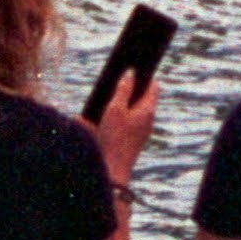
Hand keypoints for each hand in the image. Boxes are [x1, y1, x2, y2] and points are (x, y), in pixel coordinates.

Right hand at [89, 72, 157, 187]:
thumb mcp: (115, 110)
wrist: (112, 173)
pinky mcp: (128, 142)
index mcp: (147, 110)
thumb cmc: (115, 139)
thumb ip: (123, 90)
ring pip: (127, 113)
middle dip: (126, 91)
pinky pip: (119, 125)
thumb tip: (130, 73)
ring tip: (97, 102)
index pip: (153, 86)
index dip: (144, 75)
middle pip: (139, 99)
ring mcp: (138, 133)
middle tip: (112, 83)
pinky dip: (107, 120)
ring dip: (113, 107)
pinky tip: (87, 120)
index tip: (133, 66)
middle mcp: (146, 121)